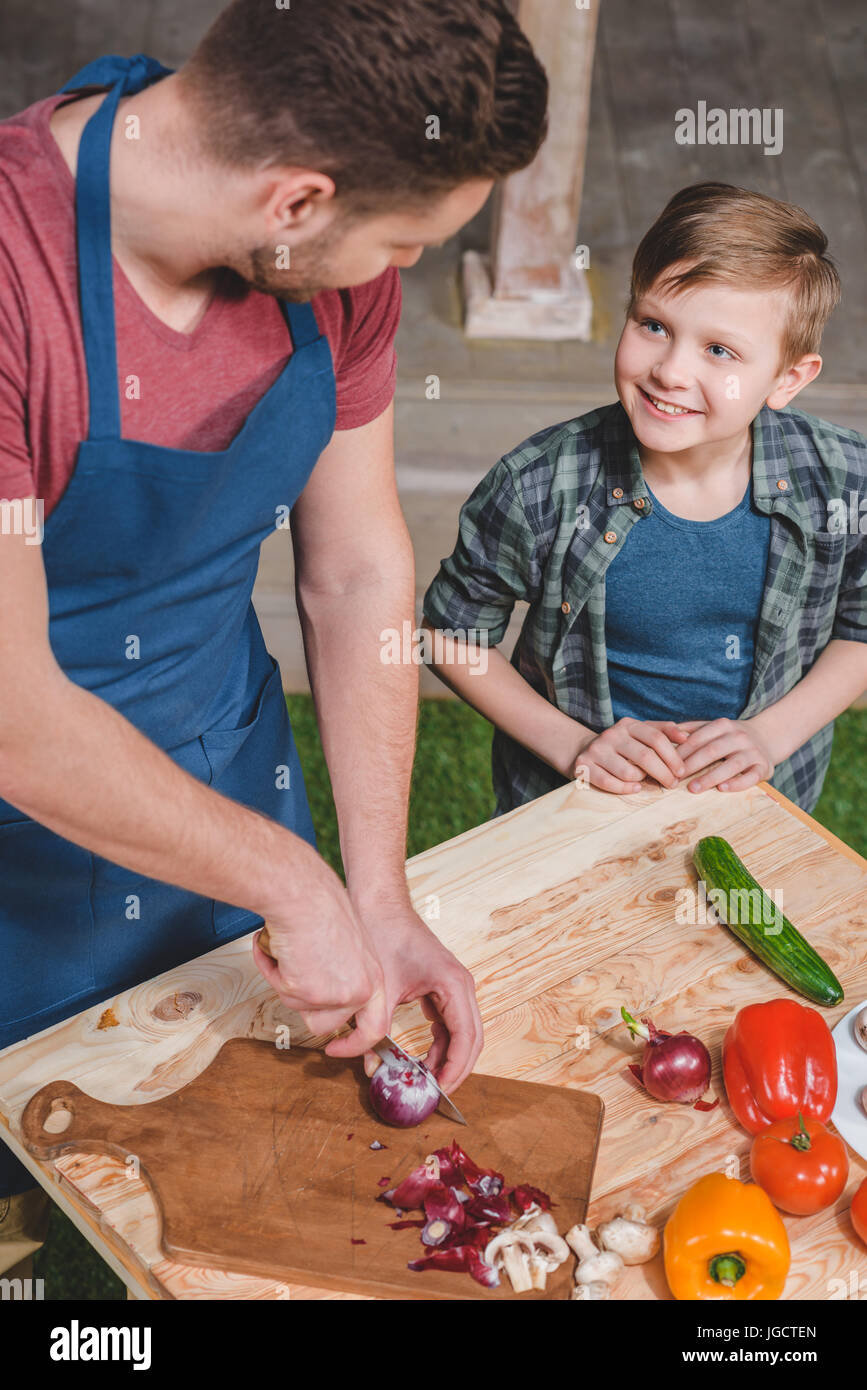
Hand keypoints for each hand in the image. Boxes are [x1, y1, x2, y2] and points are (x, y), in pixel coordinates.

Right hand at [251, 844, 388, 1054]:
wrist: (302, 892)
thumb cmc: (320, 907)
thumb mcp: (346, 945)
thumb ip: (341, 974)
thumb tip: (322, 997)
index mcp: (373, 977)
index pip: (374, 1027)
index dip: (354, 1044)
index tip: (335, 1050)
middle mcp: (359, 990)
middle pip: (327, 1025)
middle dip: (305, 1005)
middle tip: (291, 979)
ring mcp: (334, 995)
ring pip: (299, 1010)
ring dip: (287, 984)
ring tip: (291, 949)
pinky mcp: (308, 993)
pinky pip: (279, 991)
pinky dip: (272, 969)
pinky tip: (279, 945)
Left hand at [331, 897, 482, 1094]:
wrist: (377, 903)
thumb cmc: (381, 936)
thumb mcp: (377, 991)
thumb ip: (370, 1033)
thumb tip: (366, 1067)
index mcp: (453, 984)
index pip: (467, 1038)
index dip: (455, 1069)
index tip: (437, 1091)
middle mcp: (461, 985)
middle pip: (472, 1039)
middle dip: (456, 1070)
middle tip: (434, 1095)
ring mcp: (453, 985)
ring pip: (462, 1033)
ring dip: (448, 1059)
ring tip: (425, 1081)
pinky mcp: (441, 986)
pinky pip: (449, 1022)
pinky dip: (439, 1044)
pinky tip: (421, 1059)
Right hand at [569, 718, 689, 792]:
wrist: (583, 750)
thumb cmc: (622, 746)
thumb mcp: (640, 733)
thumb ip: (664, 731)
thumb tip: (686, 737)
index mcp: (628, 724)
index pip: (656, 738)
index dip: (672, 757)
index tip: (681, 771)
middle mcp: (611, 734)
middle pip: (645, 756)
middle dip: (664, 774)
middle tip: (672, 784)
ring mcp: (597, 750)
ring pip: (628, 773)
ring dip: (642, 781)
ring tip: (644, 781)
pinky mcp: (584, 765)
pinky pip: (610, 783)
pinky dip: (625, 789)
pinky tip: (635, 788)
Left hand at [675, 718, 775, 792]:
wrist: (767, 737)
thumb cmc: (731, 737)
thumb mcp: (715, 727)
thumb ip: (692, 729)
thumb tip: (665, 733)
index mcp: (724, 725)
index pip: (699, 738)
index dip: (682, 751)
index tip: (667, 764)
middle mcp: (739, 737)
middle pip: (713, 751)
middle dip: (692, 765)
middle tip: (675, 779)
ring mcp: (753, 752)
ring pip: (732, 764)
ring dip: (711, 777)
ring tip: (694, 788)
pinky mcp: (764, 766)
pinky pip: (751, 776)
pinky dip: (738, 783)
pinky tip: (722, 789)